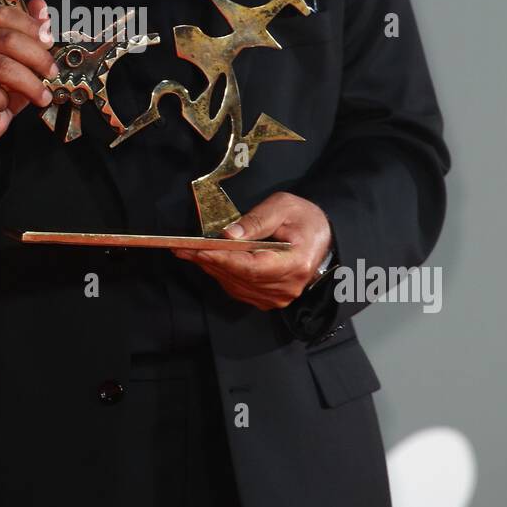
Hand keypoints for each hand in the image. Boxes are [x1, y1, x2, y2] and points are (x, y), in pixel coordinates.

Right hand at [0, 0, 57, 149]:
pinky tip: (6, 104)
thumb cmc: (1, 88)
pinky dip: (5, 100)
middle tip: (52, 72)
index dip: (29, 24)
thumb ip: (31, 33)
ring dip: (30, 84)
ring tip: (42, 96)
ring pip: (2, 67)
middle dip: (37, 57)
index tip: (49, 41)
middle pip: (7, 39)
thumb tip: (40, 5)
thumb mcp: (22, 60)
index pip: (2, 14)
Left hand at [171, 192, 332, 310]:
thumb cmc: (305, 219)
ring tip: (188, 253)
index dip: (224, 260)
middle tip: (182, 248)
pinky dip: (221, 275)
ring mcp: (278, 297)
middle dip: (209, 262)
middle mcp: (287, 287)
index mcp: (296, 264)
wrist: (324, 238)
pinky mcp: (269, 299)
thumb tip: (229, 235)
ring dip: (211, 269)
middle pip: (240, 278)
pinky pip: (239, 289)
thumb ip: (257, 220)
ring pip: (236, 285)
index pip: (253, 267)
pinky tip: (207, 261)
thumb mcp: (283, 207)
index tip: (199, 250)